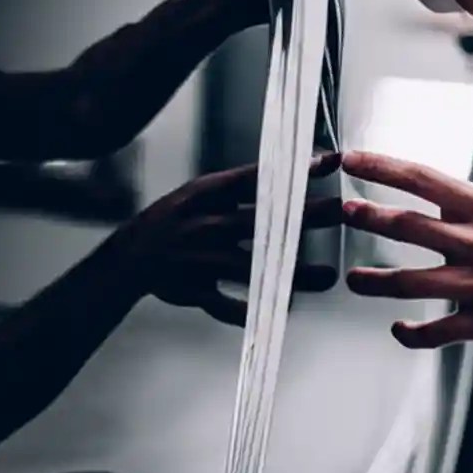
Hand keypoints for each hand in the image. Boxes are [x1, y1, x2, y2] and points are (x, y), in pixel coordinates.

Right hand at [111, 154, 343, 325]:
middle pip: (263, 221)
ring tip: (329, 276)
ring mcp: (200, 260)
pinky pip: (229, 306)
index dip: (293, 171)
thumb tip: (289, 173)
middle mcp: (206, 225)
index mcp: (206, 195)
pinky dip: (254, 310)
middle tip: (340, 212)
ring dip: (294, 275)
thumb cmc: (176, 219)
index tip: (329, 162)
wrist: (131, 255)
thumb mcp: (201, 194)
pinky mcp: (196, 291)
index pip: (257, 178)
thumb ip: (239, 189)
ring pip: (255, 269)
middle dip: (305, 216)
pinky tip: (285, 309)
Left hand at [340, 151, 472, 348]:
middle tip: (344, 212)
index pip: (422, 178)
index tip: (352, 160)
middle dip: (369, 217)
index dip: (381, 167)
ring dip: (375, 281)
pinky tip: (399, 330)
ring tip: (354, 279)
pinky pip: (439, 331)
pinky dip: (413, 333)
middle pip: (407, 225)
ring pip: (411, 281)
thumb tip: (448, 202)